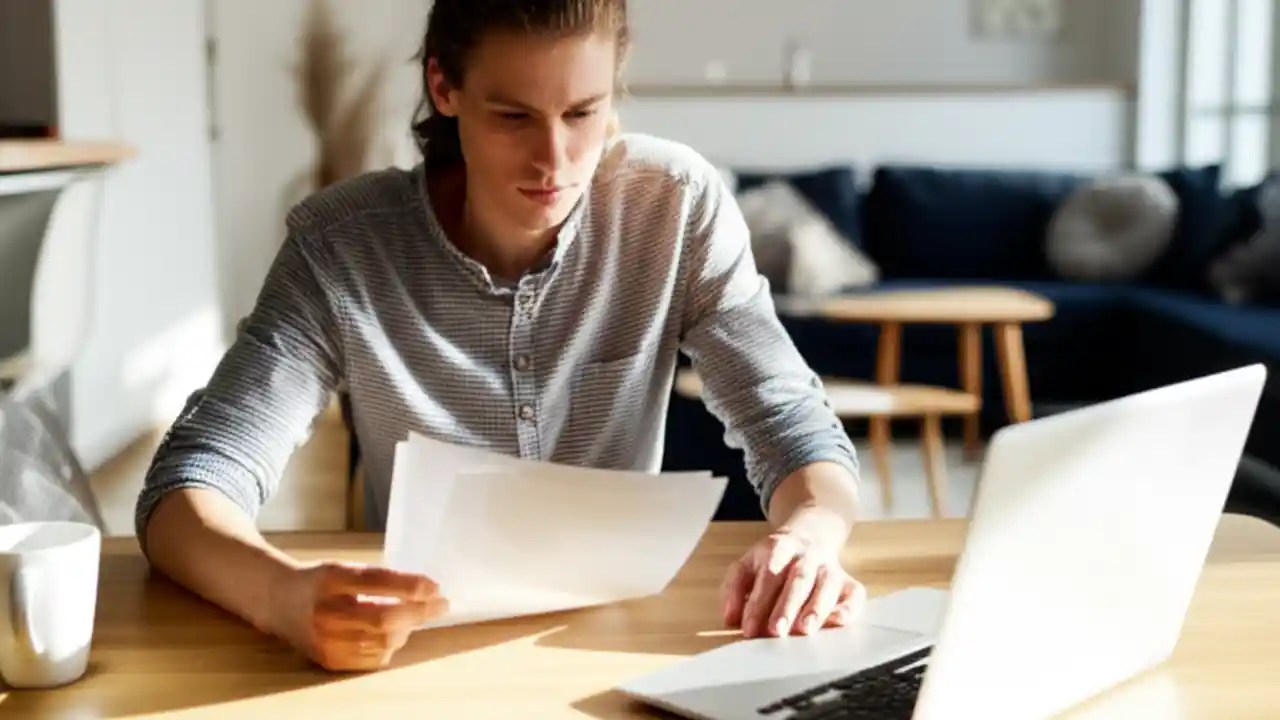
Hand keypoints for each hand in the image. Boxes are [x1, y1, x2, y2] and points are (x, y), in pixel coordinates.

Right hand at [268, 561, 447, 671]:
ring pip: (383, 641)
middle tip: (441, 605)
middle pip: (384, 618)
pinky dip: (391, 646)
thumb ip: (380, 578)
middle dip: (419, 612)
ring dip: (408, 629)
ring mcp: (325, 639)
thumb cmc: (320, 582)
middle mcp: (326, 611)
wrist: (277, 601)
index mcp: (331, 579)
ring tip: (414, 617)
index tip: (436, 586)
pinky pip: (373, 658)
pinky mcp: (328, 659)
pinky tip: (394, 634)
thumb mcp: (345, 568)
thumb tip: (427, 591)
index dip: (412, 585)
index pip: (378, 581)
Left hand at [721, 530, 864, 638]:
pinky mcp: (847, 580)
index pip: (767, 577)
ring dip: (816, 607)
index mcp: (777, 549)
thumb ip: (735, 588)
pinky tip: (837, 622)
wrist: (811, 533)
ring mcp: (829, 567)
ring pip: (826, 585)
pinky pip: (854, 593)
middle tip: (776, 631)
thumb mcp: (748, 563)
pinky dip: (849, 608)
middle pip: (798, 580)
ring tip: (805, 630)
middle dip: (786, 606)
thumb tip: (730, 618)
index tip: (748, 629)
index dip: (757, 604)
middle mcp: (806, 557)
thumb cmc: (773, 559)